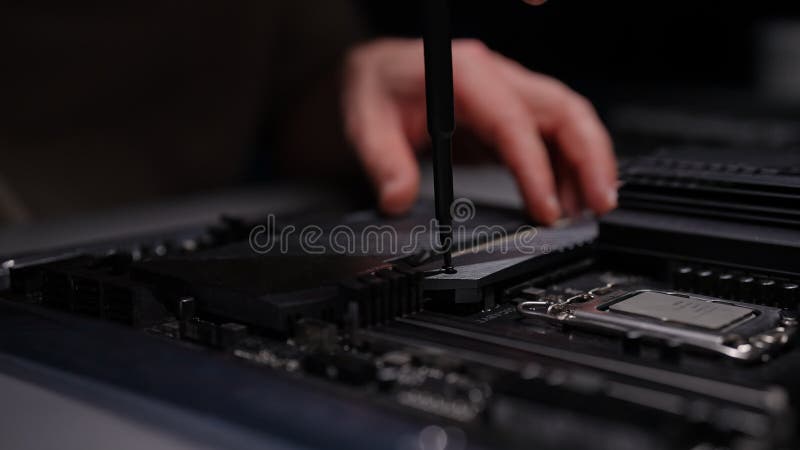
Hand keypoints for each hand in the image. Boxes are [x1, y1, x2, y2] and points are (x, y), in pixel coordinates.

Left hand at [342, 39, 616, 223]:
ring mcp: (506, 91)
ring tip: (591, 208)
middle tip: (600, 205)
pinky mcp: (509, 110)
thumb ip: (383, 162)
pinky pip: (550, 134)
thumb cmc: (374, 88)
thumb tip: (398, 198)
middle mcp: (494, 76)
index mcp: (463, 72)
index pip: (514, 121)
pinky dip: (567, 164)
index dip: (536, 168)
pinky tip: (569, 195)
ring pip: (567, 119)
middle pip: (562, 110)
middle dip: (590, 158)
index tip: (545, 210)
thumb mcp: (364, 124)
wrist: (375, 75)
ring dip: (587, 163)